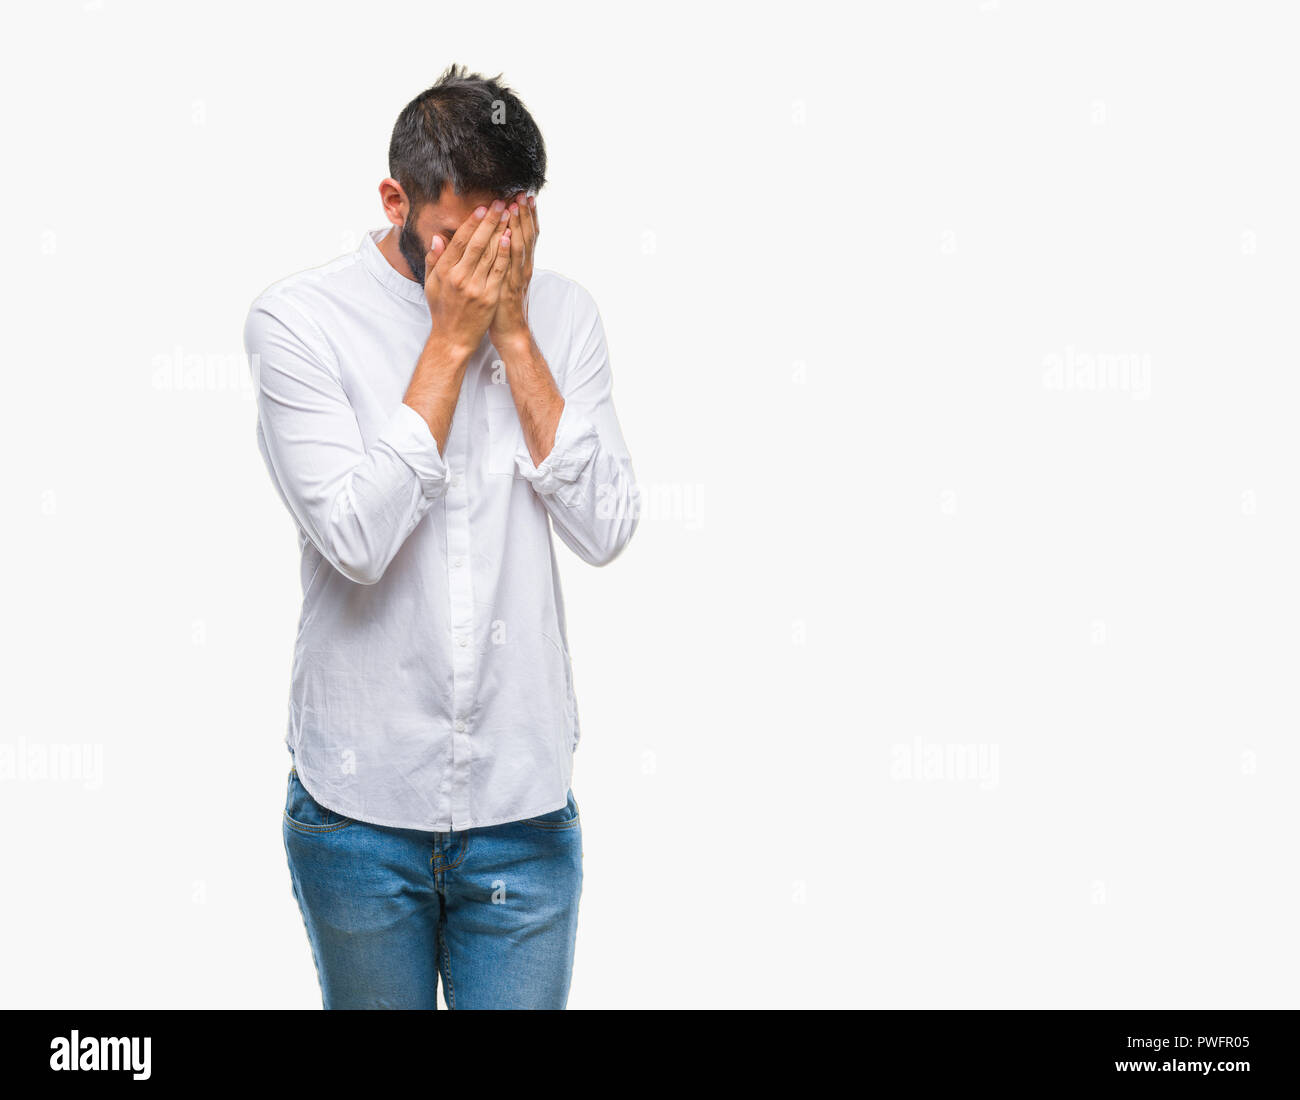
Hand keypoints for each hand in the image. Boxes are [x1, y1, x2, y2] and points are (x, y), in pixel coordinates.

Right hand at [423, 200, 512, 355]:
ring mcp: (476, 287)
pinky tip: (511, 237)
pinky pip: (499, 270)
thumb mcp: (431, 285)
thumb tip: (438, 238)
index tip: (482, 207)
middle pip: (478, 243)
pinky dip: (506, 253)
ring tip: (510, 214)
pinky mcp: (489, 297)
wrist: (453, 339)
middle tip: (500, 203)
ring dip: (501, 231)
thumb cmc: (442, 310)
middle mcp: (459, 277)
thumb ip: (434, 260)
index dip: (472, 222)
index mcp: (445, 271)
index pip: (460, 241)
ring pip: (491, 253)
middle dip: (490, 221)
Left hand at [489, 191, 538, 349]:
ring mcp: (518, 277)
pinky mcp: (510, 288)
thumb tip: (502, 237)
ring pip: (521, 246)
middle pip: (528, 235)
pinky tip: (508, 235)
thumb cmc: (503, 304)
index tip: (524, 194)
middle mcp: (523, 267)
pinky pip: (510, 266)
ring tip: (517, 205)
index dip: (526, 214)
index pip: (526, 233)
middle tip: (523, 192)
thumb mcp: (505, 277)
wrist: (511, 332)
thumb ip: (504, 258)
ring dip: (519, 225)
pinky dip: (510, 250)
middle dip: (525, 213)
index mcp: (521, 263)